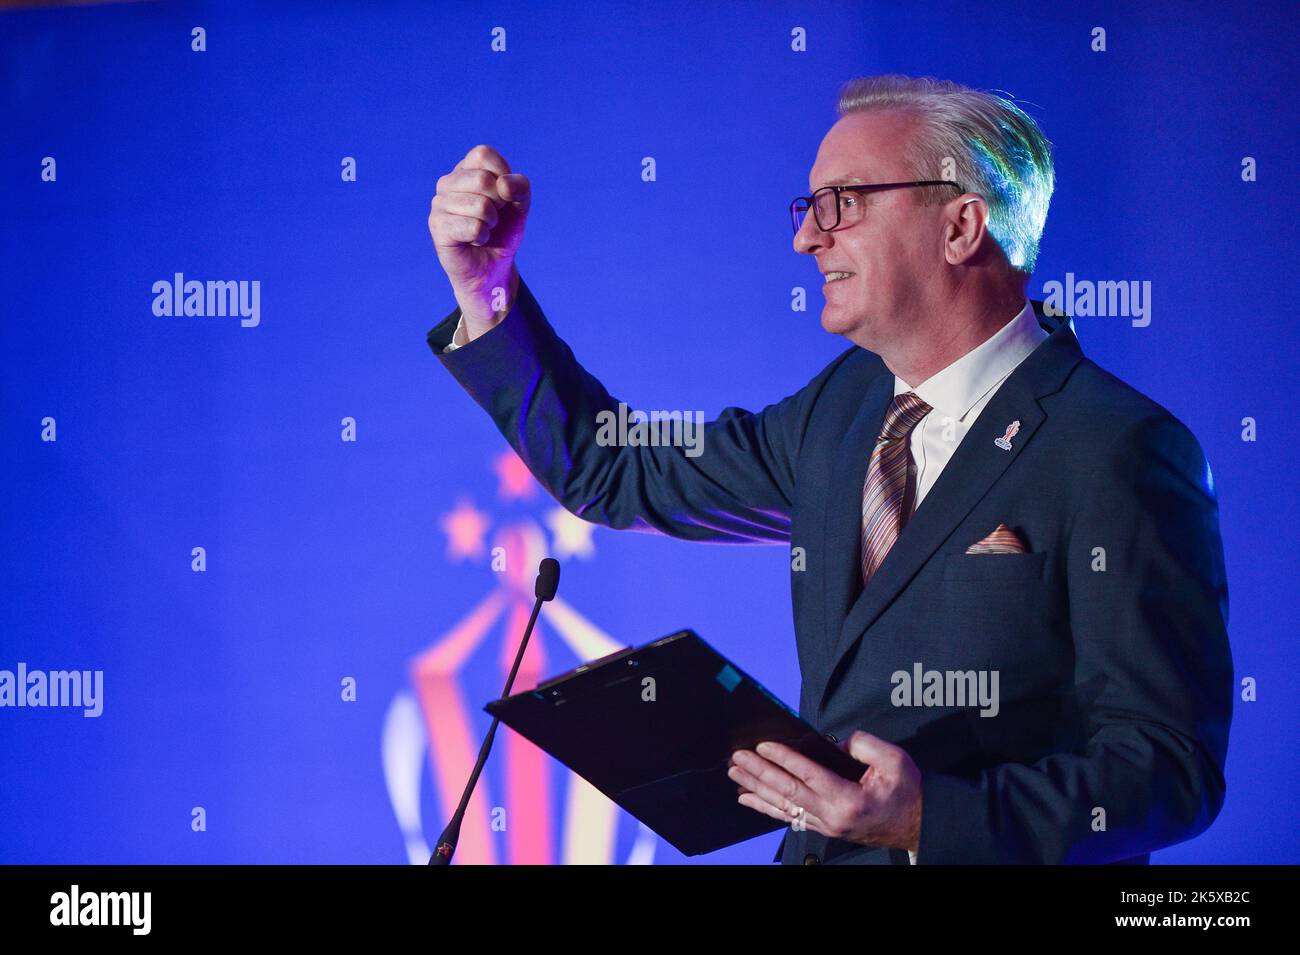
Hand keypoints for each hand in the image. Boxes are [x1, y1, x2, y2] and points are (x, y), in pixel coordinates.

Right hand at [428, 144, 530, 334]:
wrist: (492, 266)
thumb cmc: (503, 231)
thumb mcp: (520, 206)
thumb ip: (520, 187)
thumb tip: (503, 184)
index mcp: (465, 169)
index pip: (483, 154)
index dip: (502, 174)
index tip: (503, 195)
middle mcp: (448, 183)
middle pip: (483, 180)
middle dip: (499, 203)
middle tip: (492, 217)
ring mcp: (439, 204)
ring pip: (481, 206)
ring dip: (491, 223)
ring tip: (483, 229)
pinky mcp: (438, 227)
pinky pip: (473, 227)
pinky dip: (482, 237)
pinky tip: (474, 240)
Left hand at [728, 731, 922, 853]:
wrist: (916, 824)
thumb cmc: (906, 792)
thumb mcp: (895, 760)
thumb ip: (864, 744)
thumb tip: (835, 743)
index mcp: (849, 799)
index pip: (807, 776)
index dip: (783, 759)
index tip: (763, 746)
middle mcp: (832, 816)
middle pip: (787, 792)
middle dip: (759, 773)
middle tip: (738, 758)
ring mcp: (825, 825)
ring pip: (783, 806)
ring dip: (757, 789)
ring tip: (736, 775)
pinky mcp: (823, 827)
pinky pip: (788, 816)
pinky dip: (765, 807)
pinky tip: (749, 798)